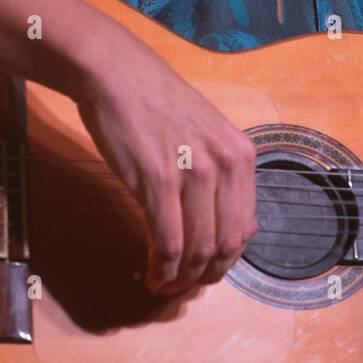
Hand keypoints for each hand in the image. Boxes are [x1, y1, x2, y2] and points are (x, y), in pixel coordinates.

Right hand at [74, 30, 257, 295]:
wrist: (118, 75)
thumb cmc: (159, 103)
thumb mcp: (208, 134)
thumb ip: (225, 176)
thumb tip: (240, 227)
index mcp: (242, 154)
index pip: (245, 227)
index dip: (227, 260)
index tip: (207, 271)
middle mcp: (225, 164)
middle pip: (224, 245)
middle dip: (206, 275)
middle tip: (185, 287)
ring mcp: (193, 173)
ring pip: (196, 249)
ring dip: (181, 278)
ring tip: (164, 285)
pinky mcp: (157, 181)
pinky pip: (167, 241)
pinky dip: (161, 268)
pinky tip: (151, 274)